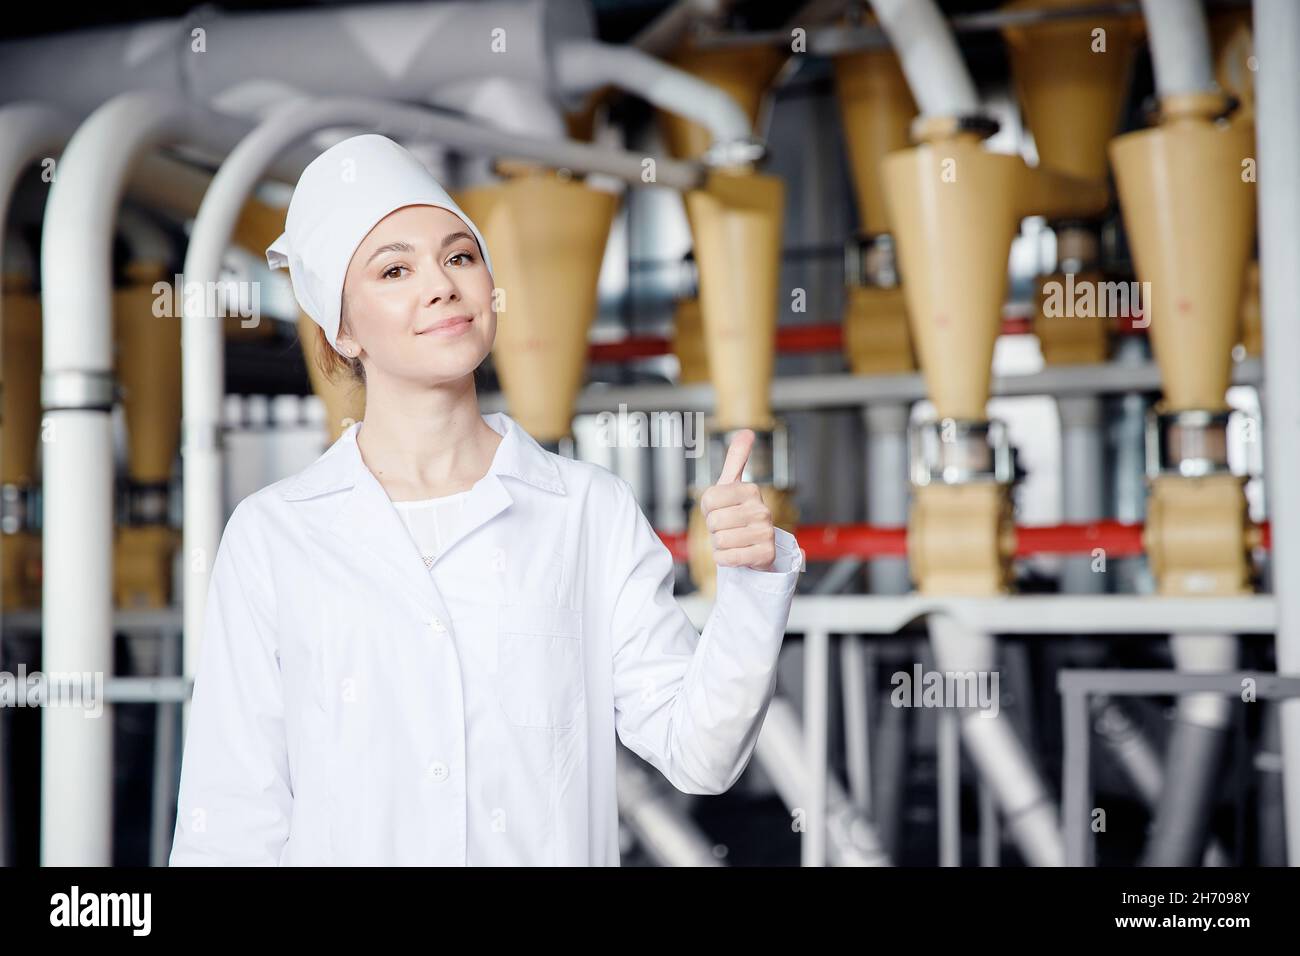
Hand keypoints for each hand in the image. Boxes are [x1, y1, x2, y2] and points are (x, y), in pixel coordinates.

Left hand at [700, 429, 776, 570]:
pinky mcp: (765, 554)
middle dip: (715, 529)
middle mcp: (762, 510)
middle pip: (714, 522)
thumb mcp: (733, 486)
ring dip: (720, 544)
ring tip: (734, 540)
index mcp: (751, 490)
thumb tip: (747, 432)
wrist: (756, 547)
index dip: (708, 510)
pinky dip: (726, 559)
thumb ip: (736, 458)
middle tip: (728, 528)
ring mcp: (766, 533)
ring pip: (720, 541)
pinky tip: (738, 553)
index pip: (708, 500)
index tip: (721, 510)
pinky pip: (728, 558)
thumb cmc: (739, 514)